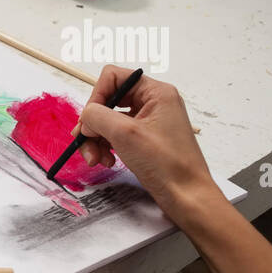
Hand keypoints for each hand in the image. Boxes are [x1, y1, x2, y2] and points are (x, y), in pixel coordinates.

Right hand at [73, 66, 217, 221]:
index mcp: (156, 92)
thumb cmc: (166, 163)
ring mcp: (148, 121)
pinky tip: (107, 161)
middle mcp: (152, 102)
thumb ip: (97, 116)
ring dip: (96, 139)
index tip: (89, 122)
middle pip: (108, 101)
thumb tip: (85, 116)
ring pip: (108, 120)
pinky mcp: (144, 139)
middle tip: (85, 144)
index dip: (96, 97)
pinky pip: (115, 135)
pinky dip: (105, 147)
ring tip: (96, 159)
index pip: (113, 77)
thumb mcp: (125, 134)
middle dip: (93, 124)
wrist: (186, 195)